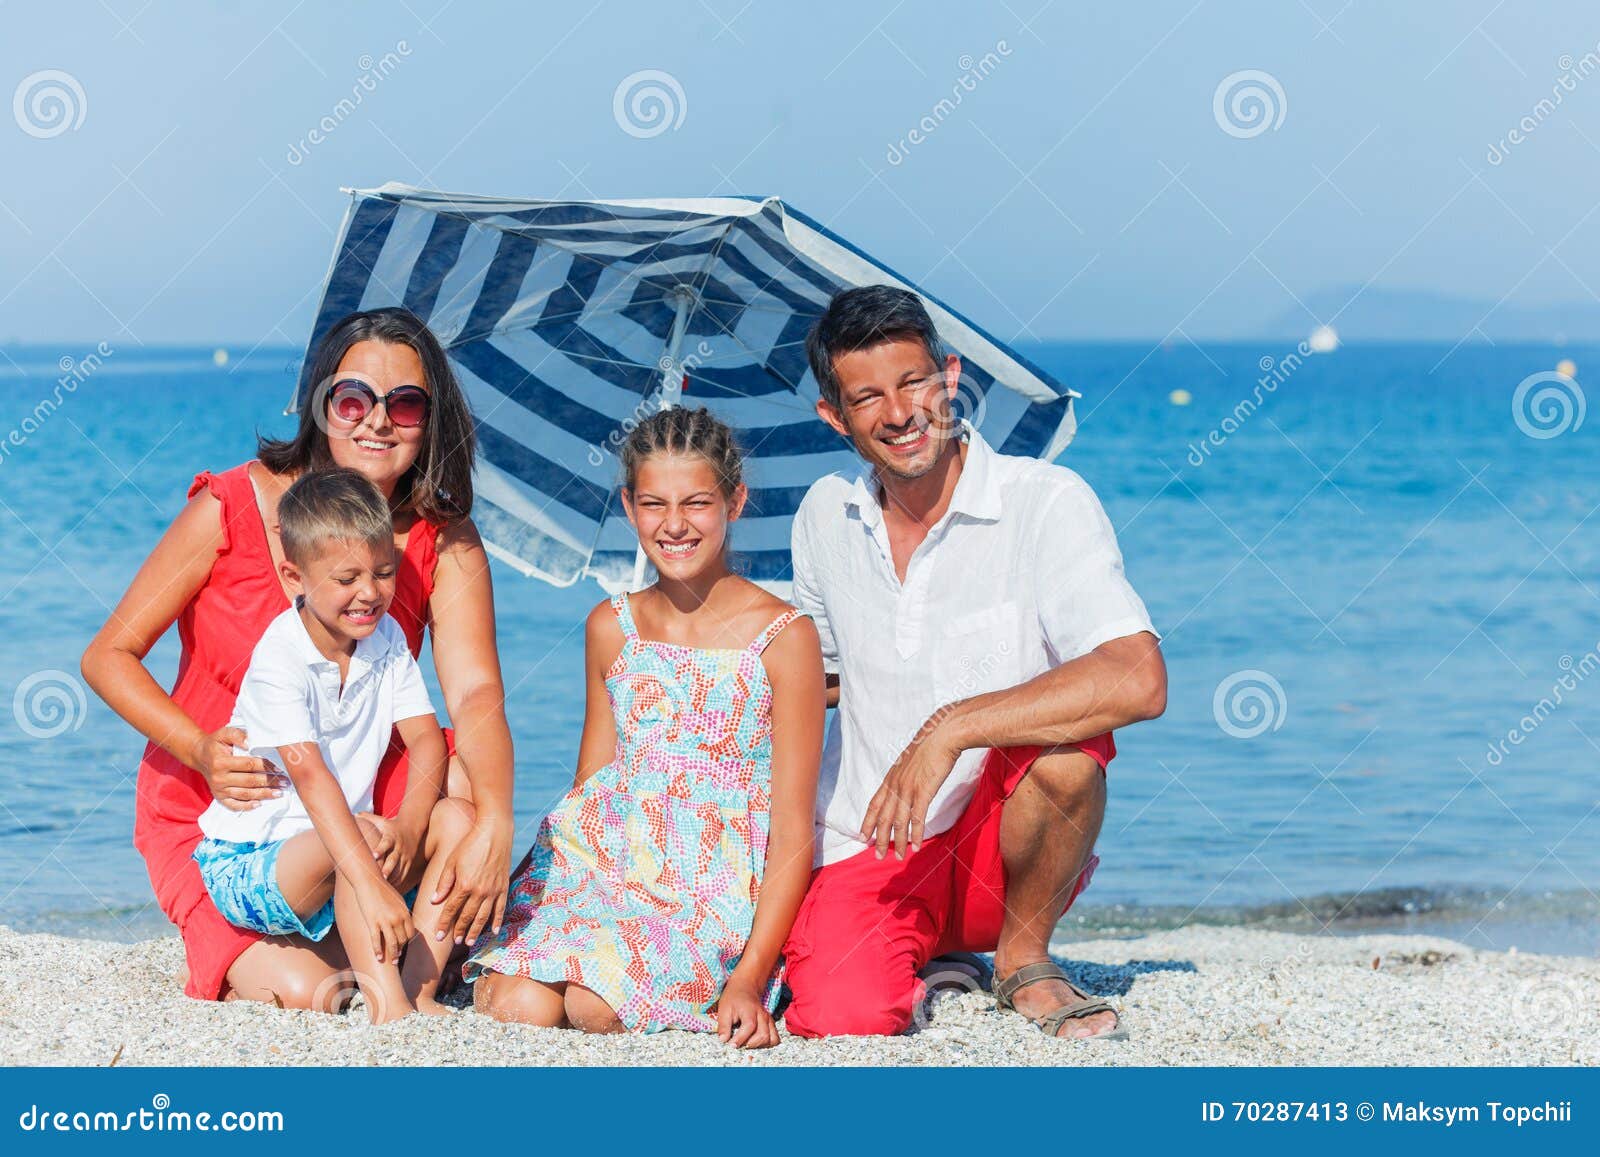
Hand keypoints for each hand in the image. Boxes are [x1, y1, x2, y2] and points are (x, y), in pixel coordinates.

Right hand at [189, 726, 287, 811]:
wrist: (199, 755)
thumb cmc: (216, 743)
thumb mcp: (224, 733)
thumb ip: (238, 735)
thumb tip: (250, 742)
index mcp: (221, 762)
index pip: (249, 765)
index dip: (266, 766)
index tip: (280, 767)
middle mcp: (219, 777)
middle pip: (249, 781)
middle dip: (269, 782)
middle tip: (285, 782)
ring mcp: (219, 789)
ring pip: (245, 794)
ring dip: (263, 794)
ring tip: (279, 793)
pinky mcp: (219, 797)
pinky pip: (233, 805)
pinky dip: (246, 806)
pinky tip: (260, 804)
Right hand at [356, 878, 414, 964]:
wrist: (369, 880)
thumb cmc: (382, 890)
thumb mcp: (397, 900)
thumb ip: (401, 912)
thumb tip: (403, 923)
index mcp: (405, 912)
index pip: (410, 933)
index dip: (407, 942)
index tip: (404, 948)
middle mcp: (397, 917)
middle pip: (403, 939)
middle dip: (401, 950)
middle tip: (397, 958)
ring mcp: (385, 920)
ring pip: (393, 943)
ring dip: (393, 955)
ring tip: (392, 962)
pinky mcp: (372, 922)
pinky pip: (376, 940)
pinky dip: (378, 951)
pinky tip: (378, 958)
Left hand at [357, 814, 414, 884]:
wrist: (412, 829)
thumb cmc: (391, 826)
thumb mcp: (382, 820)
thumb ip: (368, 818)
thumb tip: (354, 813)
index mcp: (391, 837)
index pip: (385, 843)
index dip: (380, 849)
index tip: (374, 855)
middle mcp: (399, 848)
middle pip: (394, 859)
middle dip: (388, 869)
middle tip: (381, 877)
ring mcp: (404, 856)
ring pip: (399, 870)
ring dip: (392, 879)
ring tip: (383, 888)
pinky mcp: (407, 863)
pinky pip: (402, 875)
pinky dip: (396, 882)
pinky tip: (388, 890)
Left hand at [430, 818, 510, 945]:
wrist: (495, 832)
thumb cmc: (470, 844)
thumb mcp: (452, 860)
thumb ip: (444, 882)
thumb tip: (434, 901)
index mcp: (465, 885)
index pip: (451, 910)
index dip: (444, 924)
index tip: (437, 935)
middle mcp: (480, 891)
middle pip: (467, 916)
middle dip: (459, 930)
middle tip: (454, 942)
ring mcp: (494, 890)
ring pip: (484, 917)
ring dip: (476, 931)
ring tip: (469, 942)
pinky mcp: (504, 887)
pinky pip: (501, 909)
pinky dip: (497, 921)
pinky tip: (493, 931)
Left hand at [715, 974, 777, 1048]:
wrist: (745, 986)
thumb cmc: (733, 998)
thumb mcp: (724, 1009)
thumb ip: (723, 1026)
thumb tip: (723, 1041)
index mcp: (750, 1010)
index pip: (749, 1027)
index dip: (740, 1039)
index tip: (731, 1045)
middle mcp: (762, 1015)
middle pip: (763, 1035)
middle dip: (750, 1044)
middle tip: (739, 1045)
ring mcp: (768, 1020)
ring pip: (771, 1039)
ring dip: (759, 1045)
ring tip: (747, 1044)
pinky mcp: (771, 1023)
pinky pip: (775, 1038)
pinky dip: (767, 1044)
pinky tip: (756, 1042)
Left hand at [859, 717, 962, 859]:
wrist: (942, 734)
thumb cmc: (930, 745)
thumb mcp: (910, 761)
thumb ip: (906, 775)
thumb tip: (907, 783)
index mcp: (891, 778)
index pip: (874, 804)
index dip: (867, 822)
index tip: (862, 836)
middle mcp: (896, 785)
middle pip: (883, 818)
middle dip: (879, 838)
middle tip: (877, 855)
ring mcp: (908, 789)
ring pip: (898, 822)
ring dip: (898, 842)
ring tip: (898, 857)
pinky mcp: (924, 791)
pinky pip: (917, 818)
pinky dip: (916, 834)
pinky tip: (916, 846)